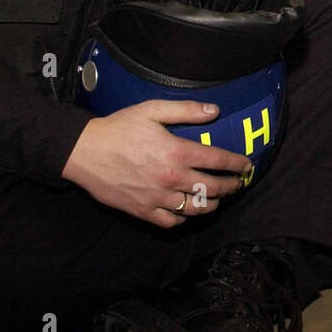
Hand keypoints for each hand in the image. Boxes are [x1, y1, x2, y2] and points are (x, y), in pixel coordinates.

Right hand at [63, 100, 251, 227]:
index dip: (237, 164)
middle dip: (231, 186)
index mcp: (177, 152)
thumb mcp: (152, 110)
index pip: (218, 161)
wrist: (84, 151)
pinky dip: (183, 218)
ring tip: (218, 198)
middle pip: (212, 188)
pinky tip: (188, 210)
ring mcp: (157, 198)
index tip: (247, 165)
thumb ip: (186, 110)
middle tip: (238, 183)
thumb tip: (215, 111)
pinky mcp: (142, 211)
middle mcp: (171, 178)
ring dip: (212, 204)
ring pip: (196, 209)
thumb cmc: (119, 128)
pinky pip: (171, 221)